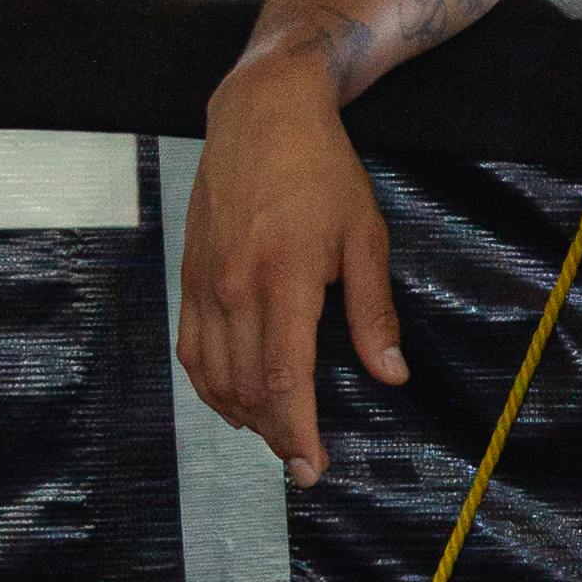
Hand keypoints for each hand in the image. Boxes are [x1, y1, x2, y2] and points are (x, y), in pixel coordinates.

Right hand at [177, 62, 408, 485]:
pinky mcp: (190, 274)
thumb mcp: (365, 237)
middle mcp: (234, 288)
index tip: (312, 466)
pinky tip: (232, 400)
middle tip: (302, 462)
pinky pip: (191, 347)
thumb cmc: (322, 171)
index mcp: (284, 281)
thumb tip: (391, 373)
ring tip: (273, 435)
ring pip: (213, 374)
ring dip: (241, 415)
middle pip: (246, 387)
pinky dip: (209, 384)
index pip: (284, 378)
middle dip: (274, 434)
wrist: (262, 115)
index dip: (296, 431)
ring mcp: (205, 282)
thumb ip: (373, 311)